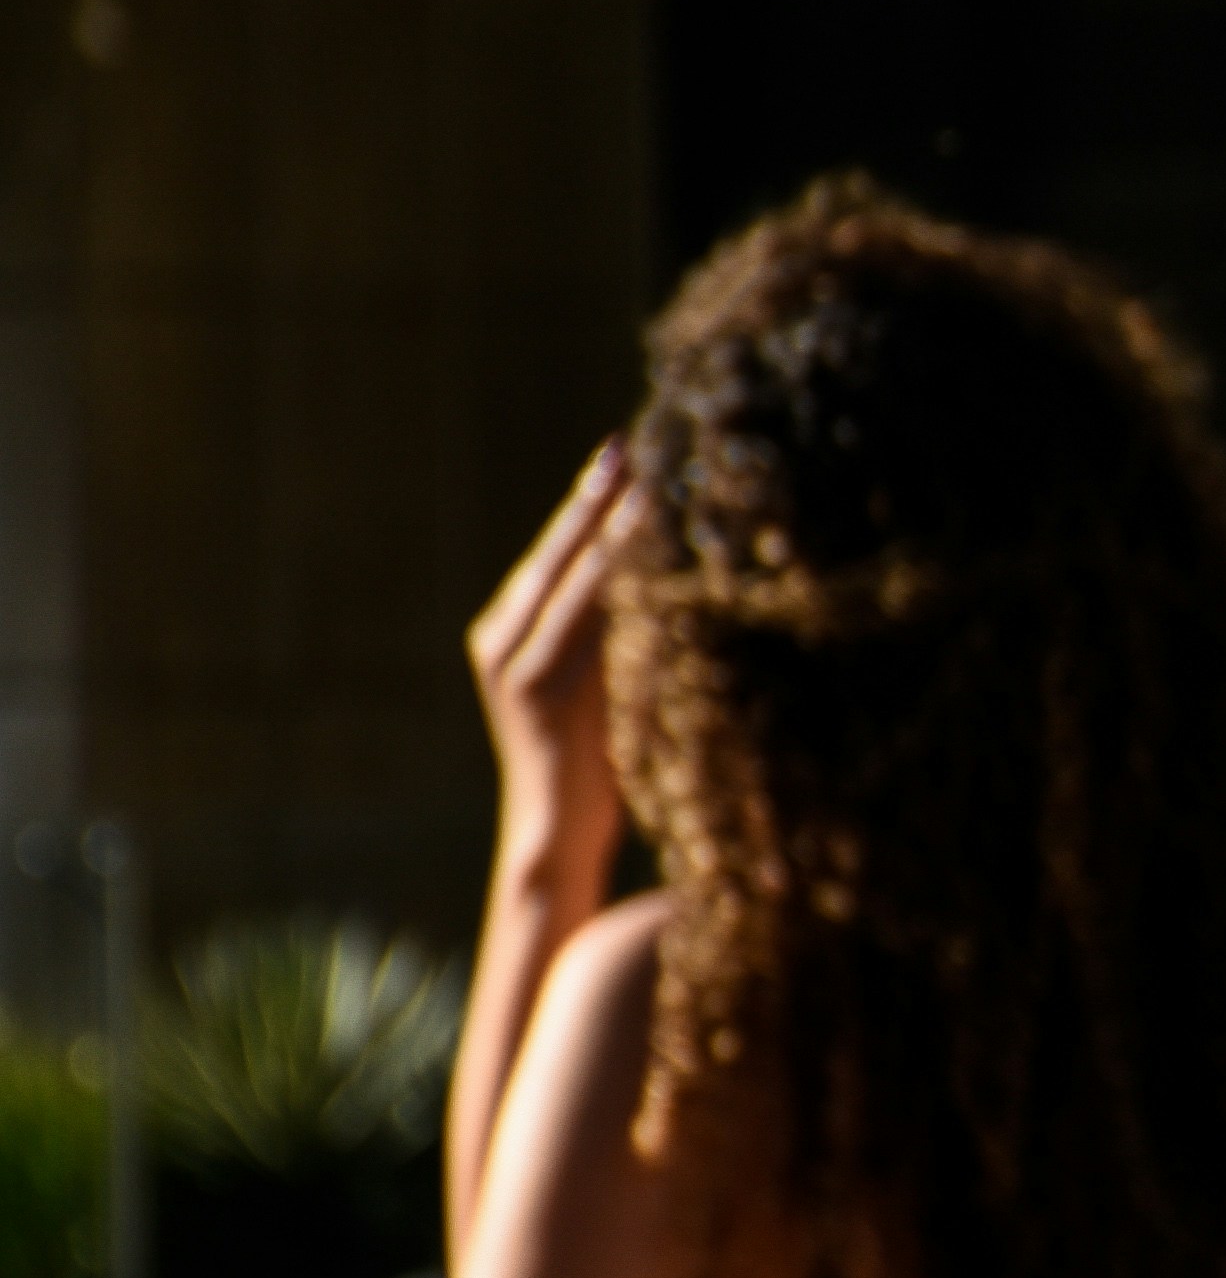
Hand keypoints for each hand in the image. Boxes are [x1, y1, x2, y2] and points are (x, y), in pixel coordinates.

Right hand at [470, 445, 634, 884]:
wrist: (556, 836)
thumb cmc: (597, 767)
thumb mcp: (602, 686)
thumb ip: (614, 636)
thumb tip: (670, 580)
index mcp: (509, 632)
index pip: (558, 552)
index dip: (593, 501)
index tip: (630, 451)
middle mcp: (503, 637)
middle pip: (560, 549)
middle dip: (600, 495)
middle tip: (639, 441)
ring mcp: (516, 660)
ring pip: (572, 575)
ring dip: (614, 525)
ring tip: (652, 477)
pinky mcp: (539, 685)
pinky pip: (587, 617)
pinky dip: (618, 578)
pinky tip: (650, 545)